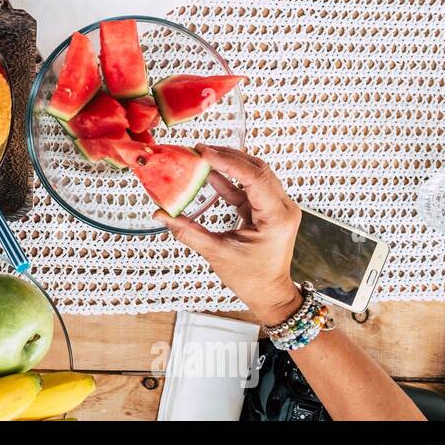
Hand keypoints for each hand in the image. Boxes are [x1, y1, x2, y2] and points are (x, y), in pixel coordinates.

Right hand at [154, 145, 303, 324]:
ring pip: (255, 174)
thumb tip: (161, 215)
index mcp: (276, 217)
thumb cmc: (251, 279)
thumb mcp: (217, 253)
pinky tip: (210, 175)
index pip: (255, 178)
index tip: (204, 152)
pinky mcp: (267, 210)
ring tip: (204, 156)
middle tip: (201, 149)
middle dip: (229, 156)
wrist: (270, 294)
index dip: (229, 161)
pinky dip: (230, 180)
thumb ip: (188, 232)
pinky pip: (249, 188)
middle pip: (258, 169)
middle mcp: (282, 207)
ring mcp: (277, 207)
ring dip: (230, 164)